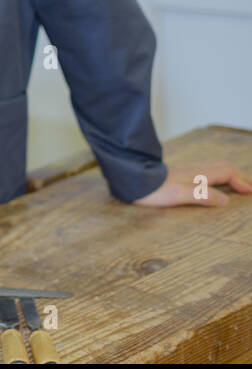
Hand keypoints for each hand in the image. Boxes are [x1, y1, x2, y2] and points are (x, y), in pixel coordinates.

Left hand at [132, 159, 251, 206]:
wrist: (129, 179)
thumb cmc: (152, 189)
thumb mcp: (178, 195)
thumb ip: (202, 196)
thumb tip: (226, 200)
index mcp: (196, 174)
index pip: (226, 172)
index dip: (240, 181)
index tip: (250, 193)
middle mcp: (193, 170)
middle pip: (222, 167)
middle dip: (239, 176)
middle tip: (250, 187)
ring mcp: (184, 171)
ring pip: (213, 168)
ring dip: (229, 175)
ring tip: (237, 185)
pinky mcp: (176, 174)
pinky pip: (204, 171)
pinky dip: (216, 176)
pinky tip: (212, 184)